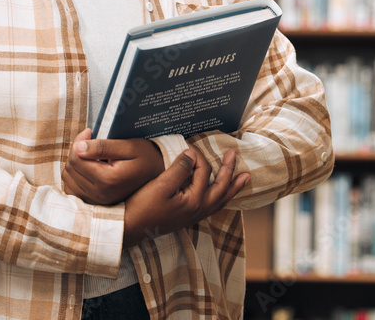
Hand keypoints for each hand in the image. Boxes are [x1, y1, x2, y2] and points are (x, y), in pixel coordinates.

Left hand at [62, 128, 165, 205]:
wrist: (156, 175)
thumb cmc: (145, 157)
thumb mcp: (128, 147)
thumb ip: (103, 147)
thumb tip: (78, 147)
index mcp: (108, 180)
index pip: (76, 158)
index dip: (79, 141)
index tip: (90, 131)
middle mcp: (100, 194)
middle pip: (70, 168)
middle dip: (76, 151)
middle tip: (90, 140)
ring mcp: (96, 201)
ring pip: (68, 178)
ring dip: (74, 163)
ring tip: (89, 154)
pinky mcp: (94, 203)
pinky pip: (71, 189)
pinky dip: (74, 176)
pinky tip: (86, 167)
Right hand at [122, 147, 248, 248]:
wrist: (131, 228)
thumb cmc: (143, 207)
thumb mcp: (161, 185)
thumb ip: (179, 168)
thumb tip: (191, 155)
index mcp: (195, 201)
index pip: (204, 171)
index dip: (197, 156)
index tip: (187, 147)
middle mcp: (198, 210)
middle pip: (221, 187)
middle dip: (230, 170)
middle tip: (235, 154)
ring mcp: (194, 215)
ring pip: (220, 199)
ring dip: (232, 187)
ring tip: (244, 178)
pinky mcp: (187, 218)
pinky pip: (212, 206)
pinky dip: (221, 197)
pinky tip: (220, 195)